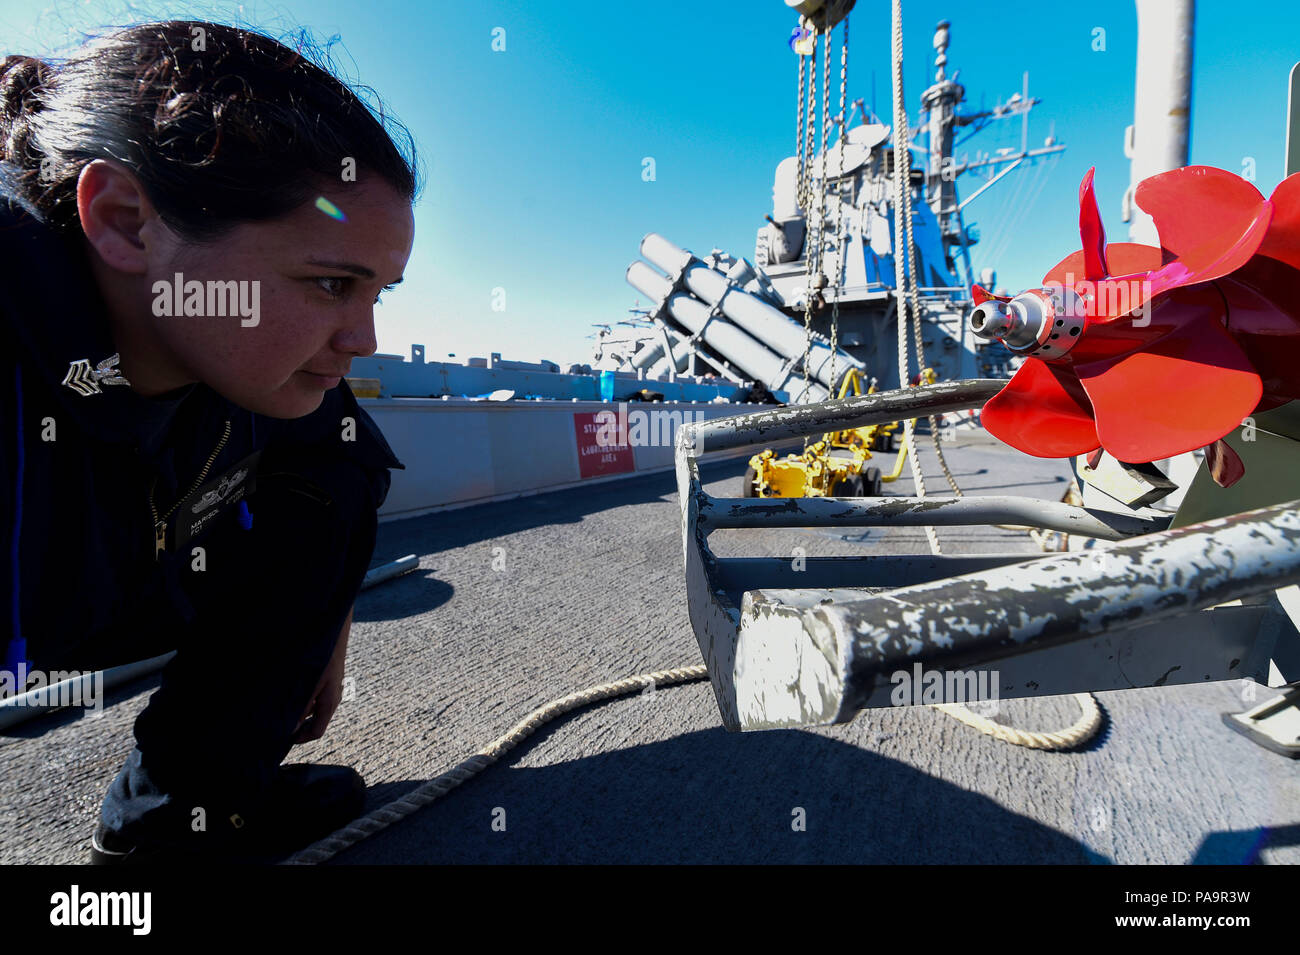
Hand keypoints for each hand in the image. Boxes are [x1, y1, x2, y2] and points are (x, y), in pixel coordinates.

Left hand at [293, 607, 351, 743]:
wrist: (332, 629)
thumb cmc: (322, 656)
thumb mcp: (308, 684)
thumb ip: (301, 707)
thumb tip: (291, 728)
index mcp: (330, 702)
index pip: (316, 732)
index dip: (299, 739)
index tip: (281, 739)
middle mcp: (332, 697)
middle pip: (315, 722)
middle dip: (297, 726)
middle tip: (277, 725)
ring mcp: (330, 687)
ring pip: (313, 708)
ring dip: (298, 712)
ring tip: (280, 708)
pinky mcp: (326, 678)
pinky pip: (313, 696)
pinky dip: (301, 699)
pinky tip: (288, 691)